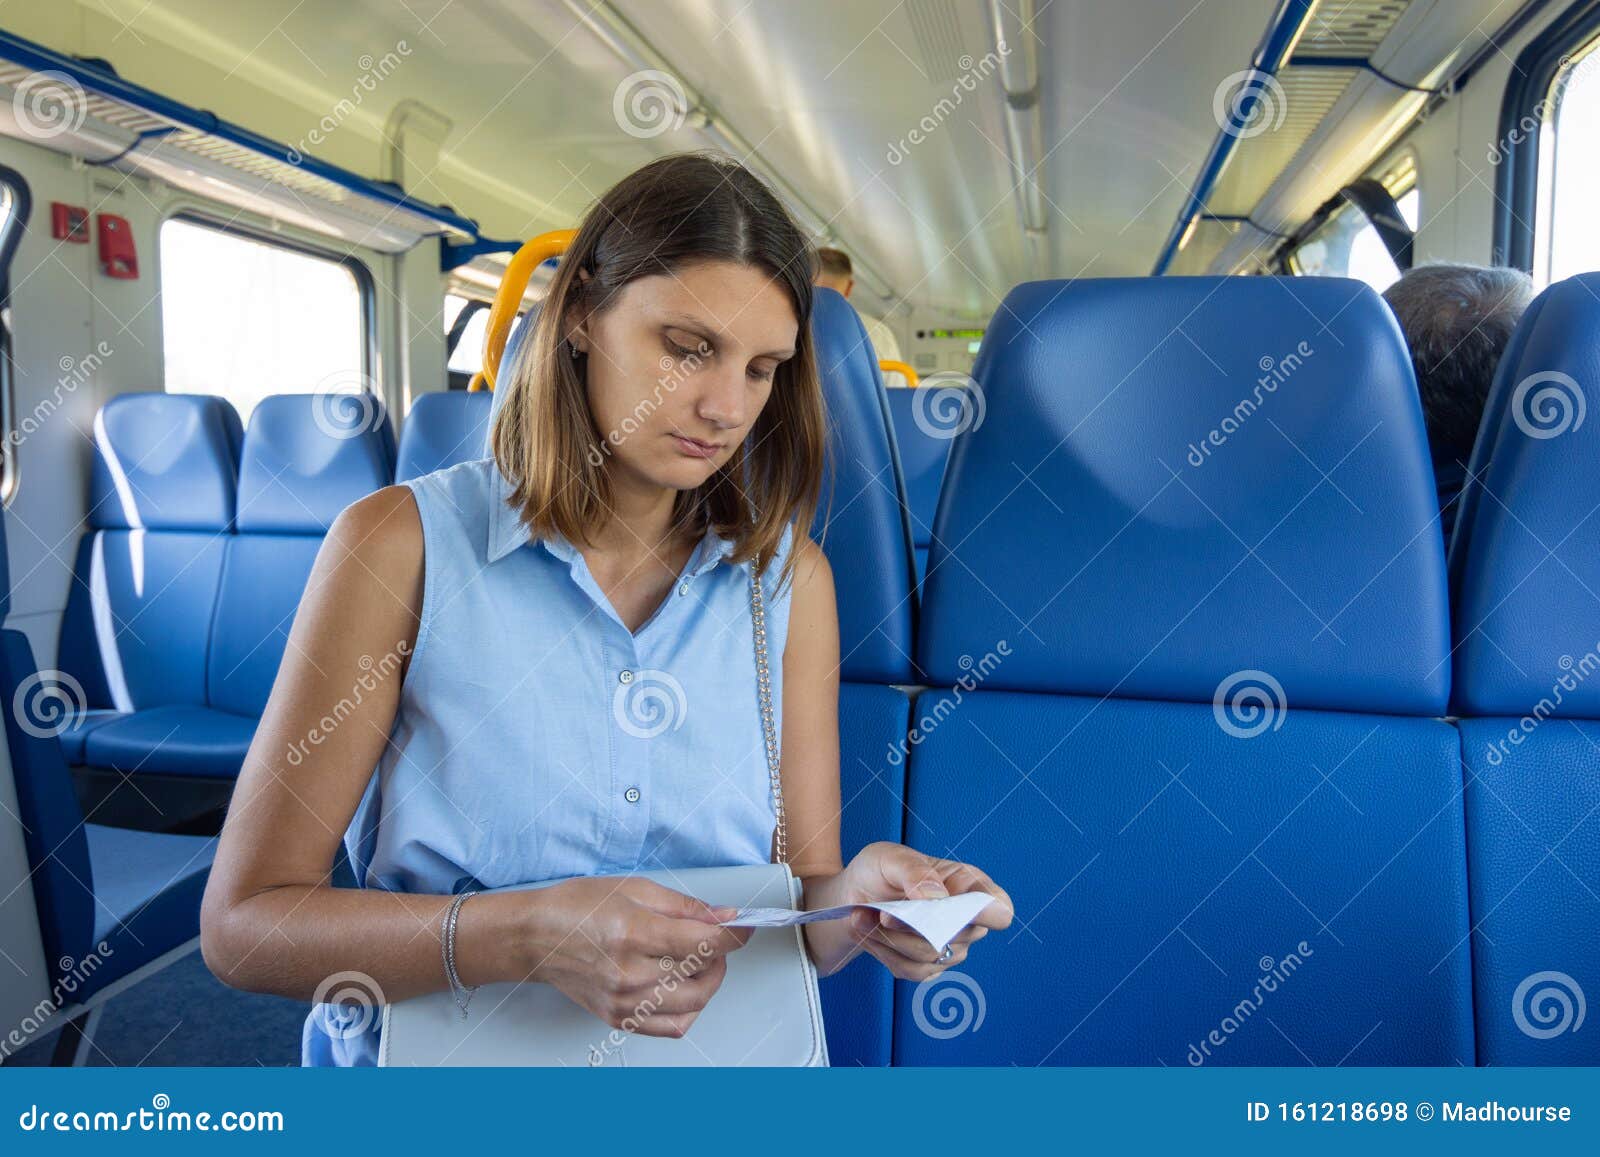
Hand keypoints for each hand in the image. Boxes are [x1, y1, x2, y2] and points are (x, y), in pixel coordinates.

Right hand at [511, 877, 752, 1037]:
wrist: (536, 937)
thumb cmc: (578, 907)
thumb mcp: (636, 889)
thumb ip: (685, 907)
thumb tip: (724, 916)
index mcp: (635, 933)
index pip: (705, 942)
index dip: (734, 934)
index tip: (744, 927)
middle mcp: (631, 973)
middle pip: (704, 974)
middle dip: (720, 955)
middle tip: (713, 938)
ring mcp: (625, 1001)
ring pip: (694, 1003)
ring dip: (708, 981)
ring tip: (695, 961)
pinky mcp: (619, 1018)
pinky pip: (672, 1027)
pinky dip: (689, 1009)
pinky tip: (681, 987)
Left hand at [836, 842, 1012, 980]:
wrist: (854, 896)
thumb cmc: (879, 871)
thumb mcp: (890, 857)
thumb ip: (915, 871)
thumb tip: (937, 897)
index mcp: (968, 885)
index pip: (999, 908)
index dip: (989, 914)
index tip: (954, 910)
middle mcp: (965, 920)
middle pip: (957, 937)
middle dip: (914, 925)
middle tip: (883, 913)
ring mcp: (948, 947)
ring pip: (930, 956)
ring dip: (891, 939)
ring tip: (864, 917)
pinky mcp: (926, 967)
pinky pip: (910, 971)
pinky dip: (884, 952)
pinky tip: (869, 932)